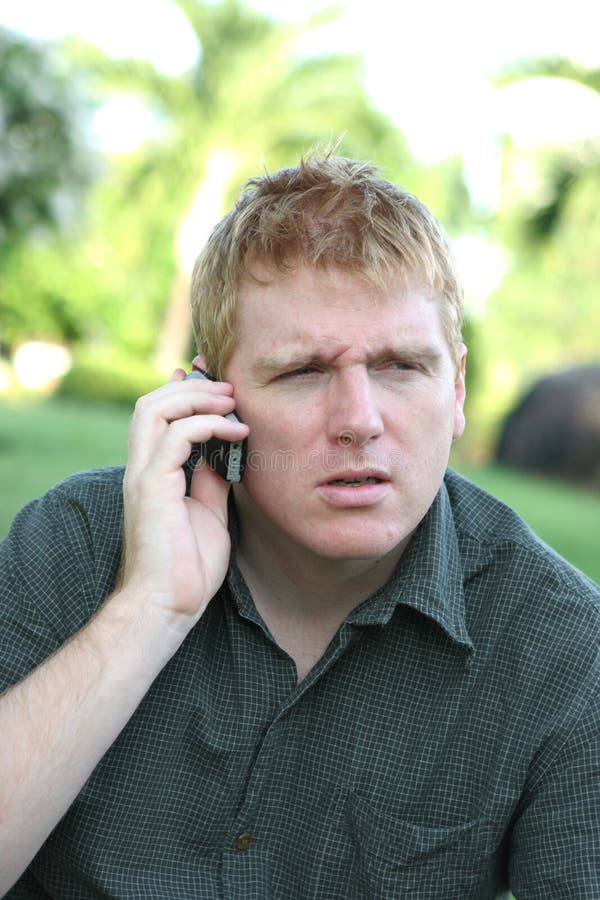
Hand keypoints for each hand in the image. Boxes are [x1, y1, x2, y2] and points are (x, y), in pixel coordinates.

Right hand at [119, 369, 249, 626]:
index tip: (215, 378)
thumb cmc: (188, 568)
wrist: (166, 606)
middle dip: (192, 386)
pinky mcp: (151, 487)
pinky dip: (208, 424)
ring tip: (232, 401)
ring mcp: (143, 475)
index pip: (157, 415)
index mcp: (152, 473)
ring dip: (197, 397)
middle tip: (230, 388)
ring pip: (155, 408)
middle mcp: (142, 468)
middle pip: (152, 402)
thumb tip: (223, 454)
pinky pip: (177, 436)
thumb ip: (210, 480)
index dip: (182, 389)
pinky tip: (237, 432)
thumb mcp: (209, 513)